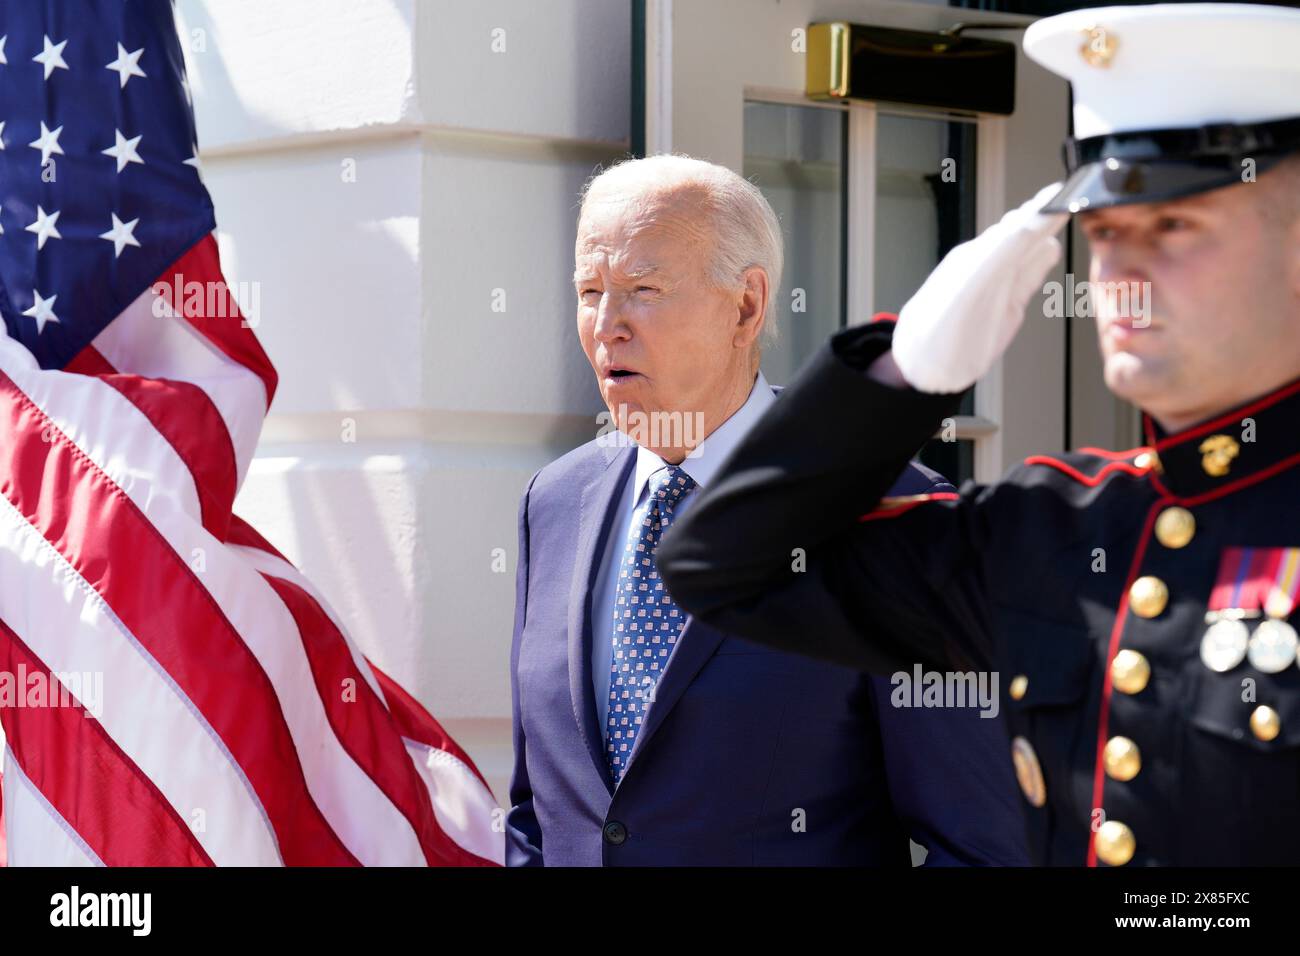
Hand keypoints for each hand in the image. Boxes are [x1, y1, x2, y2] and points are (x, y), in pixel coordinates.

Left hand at [891, 182, 1068, 393]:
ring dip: (1047, 230)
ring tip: (1067, 209)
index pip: (1018, 223)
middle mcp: (989, 264)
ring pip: (1030, 249)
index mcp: (979, 255)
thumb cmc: (938, 330)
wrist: (925, 368)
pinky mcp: (1008, 303)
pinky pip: (1029, 274)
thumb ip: (1004, 250)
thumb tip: (1035, 216)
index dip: (1042, 207)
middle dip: (1048, 212)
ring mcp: (1000, 283)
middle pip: (1026, 229)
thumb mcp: (972, 285)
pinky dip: (1042, 258)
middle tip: (1077, 193)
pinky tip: (1051, 248)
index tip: (1067, 189)